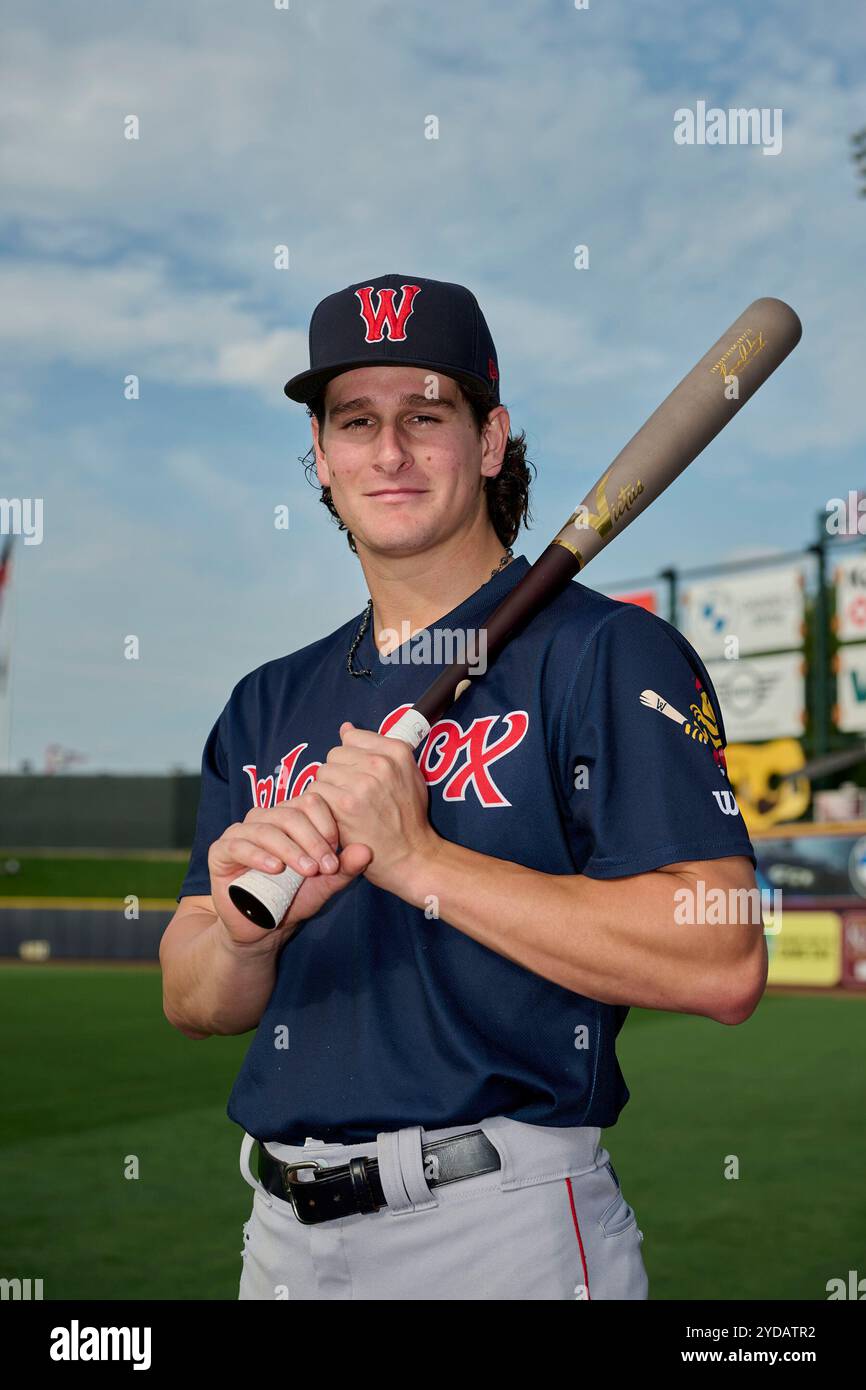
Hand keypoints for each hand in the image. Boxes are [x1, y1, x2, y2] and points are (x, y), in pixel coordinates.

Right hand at [208, 794, 372, 944]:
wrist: (261, 927)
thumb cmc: (294, 898)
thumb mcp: (324, 884)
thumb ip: (344, 868)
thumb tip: (367, 850)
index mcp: (289, 817)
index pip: (310, 801)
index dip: (326, 824)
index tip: (337, 853)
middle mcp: (265, 818)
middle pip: (290, 813)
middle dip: (312, 840)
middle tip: (326, 867)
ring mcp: (240, 832)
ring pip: (267, 828)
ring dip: (290, 849)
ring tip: (307, 871)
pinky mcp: (220, 851)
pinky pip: (239, 845)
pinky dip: (259, 855)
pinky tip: (276, 869)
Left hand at [313, 721, 441, 892]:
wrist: (412, 856)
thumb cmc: (409, 818)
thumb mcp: (408, 775)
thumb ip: (378, 749)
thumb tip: (345, 727)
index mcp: (397, 751)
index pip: (352, 737)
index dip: (352, 759)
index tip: (360, 777)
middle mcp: (380, 762)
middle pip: (335, 754)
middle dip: (338, 775)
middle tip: (352, 797)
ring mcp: (362, 783)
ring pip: (323, 773)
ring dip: (328, 791)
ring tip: (345, 809)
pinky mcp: (345, 804)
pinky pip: (317, 792)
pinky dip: (321, 807)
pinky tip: (336, 818)